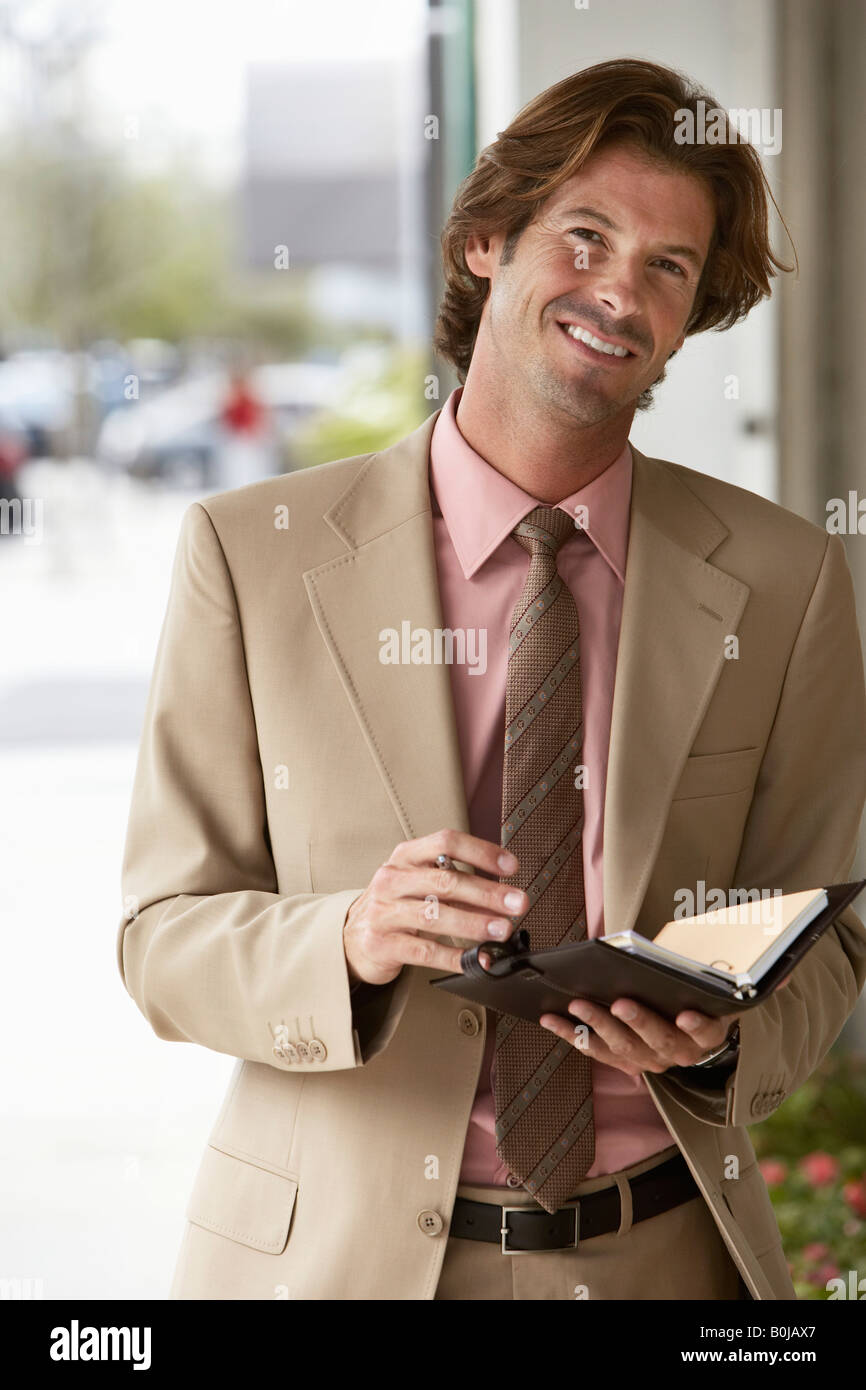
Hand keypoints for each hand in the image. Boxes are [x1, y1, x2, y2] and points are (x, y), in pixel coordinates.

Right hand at [342, 830, 527, 985]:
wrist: (351, 938)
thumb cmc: (394, 906)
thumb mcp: (419, 885)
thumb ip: (455, 886)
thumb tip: (501, 897)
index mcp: (405, 856)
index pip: (446, 842)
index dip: (481, 852)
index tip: (510, 866)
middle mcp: (392, 879)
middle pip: (446, 881)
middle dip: (487, 893)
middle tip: (517, 903)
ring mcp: (384, 912)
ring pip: (436, 915)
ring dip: (474, 923)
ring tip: (500, 930)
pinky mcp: (382, 944)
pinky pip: (425, 951)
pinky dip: (454, 957)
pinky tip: (474, 960)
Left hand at [538, 973, 791, 1075]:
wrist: (695, 1038)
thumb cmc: (707, 1003)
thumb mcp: (732, 995)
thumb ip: (755, 983)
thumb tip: (787, 970)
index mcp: (708, 1035)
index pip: (706, 1032)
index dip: (697, 1025)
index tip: (687, 1014)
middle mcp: (678, 1053)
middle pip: (657, 1042)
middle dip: (637, 1022)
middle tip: (618, 1001)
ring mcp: (647, 1060)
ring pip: (622, 1049)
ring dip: (597, 1027)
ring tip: (575, 1005)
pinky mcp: (621, 1059)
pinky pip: (593, 1050)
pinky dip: (570, 1035)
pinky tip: (550, 1018)